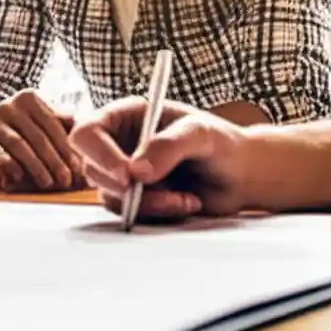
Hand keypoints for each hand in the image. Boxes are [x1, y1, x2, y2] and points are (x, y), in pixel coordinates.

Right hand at [0, 91, 82, 192]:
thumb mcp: (40, 122)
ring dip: (36, 166)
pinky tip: (20, 177)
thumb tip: (74, 120)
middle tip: (66, 180)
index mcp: (29, 98)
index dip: (67, 147)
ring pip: (19, 145)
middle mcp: (9, 105)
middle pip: (38, 136)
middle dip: (54, 161)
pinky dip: (10, 165)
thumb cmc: (20, 130)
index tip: (78, 168)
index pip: (52, 124)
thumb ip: (58, 121)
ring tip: (48, 183)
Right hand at [69, 98, 250, 221]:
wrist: (241, 176)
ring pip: (111, 197)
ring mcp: (127, 175)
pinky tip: (187, 202)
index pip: (88, 133)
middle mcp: (120, 144)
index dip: (99, 154)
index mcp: (127, 116)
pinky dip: (159, 214)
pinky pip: (131, 214)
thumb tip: (137, 171)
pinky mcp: (137, 200)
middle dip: (124, 186)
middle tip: (156, 191)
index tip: (127, 174)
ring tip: (184, 196)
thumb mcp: (201, 134)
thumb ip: (169, 146)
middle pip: (91, 169)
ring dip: (148, 203)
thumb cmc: (223, 144)